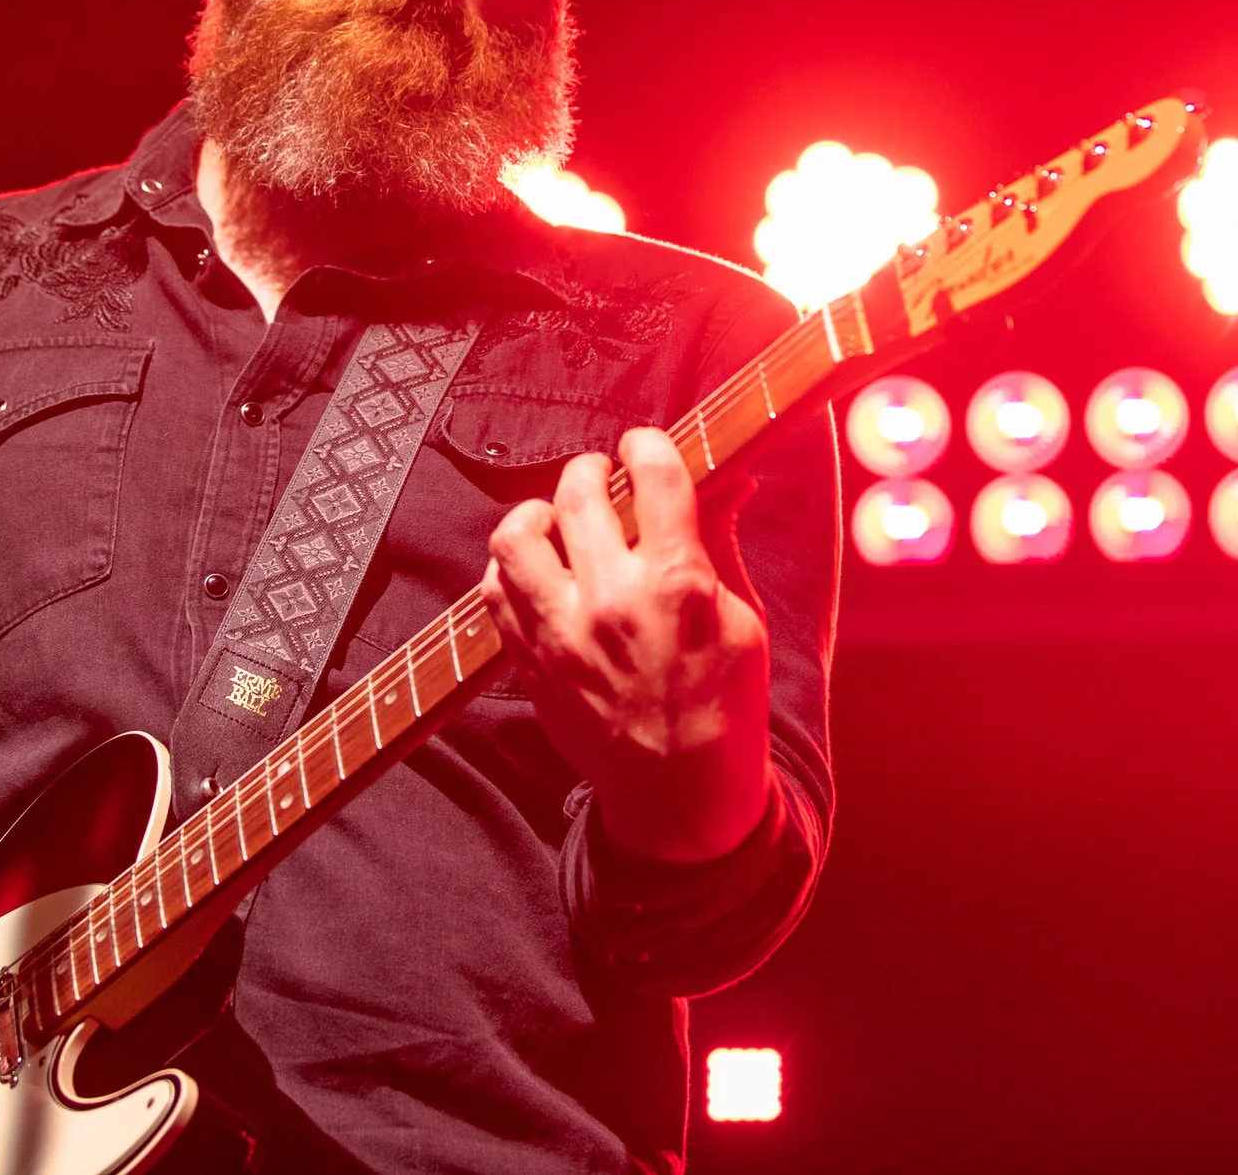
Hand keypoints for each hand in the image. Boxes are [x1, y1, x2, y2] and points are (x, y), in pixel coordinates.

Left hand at [483, 428, 773, 863]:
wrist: (681, 793)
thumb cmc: (724, 707)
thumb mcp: (744, 622)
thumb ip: (721, 547)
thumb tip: (733, 484)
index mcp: (679, 583)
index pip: (653, 473)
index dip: (645, 443)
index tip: (642, 444)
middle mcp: (612, 601)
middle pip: (577, 492)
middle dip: (590, 470)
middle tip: (602, 477)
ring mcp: (563, 634)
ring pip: (516, 537)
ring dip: (535, 512)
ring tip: (553, 518)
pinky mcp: (532, 663)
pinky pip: (493, 593)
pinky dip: (507, 567)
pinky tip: (532, 567)